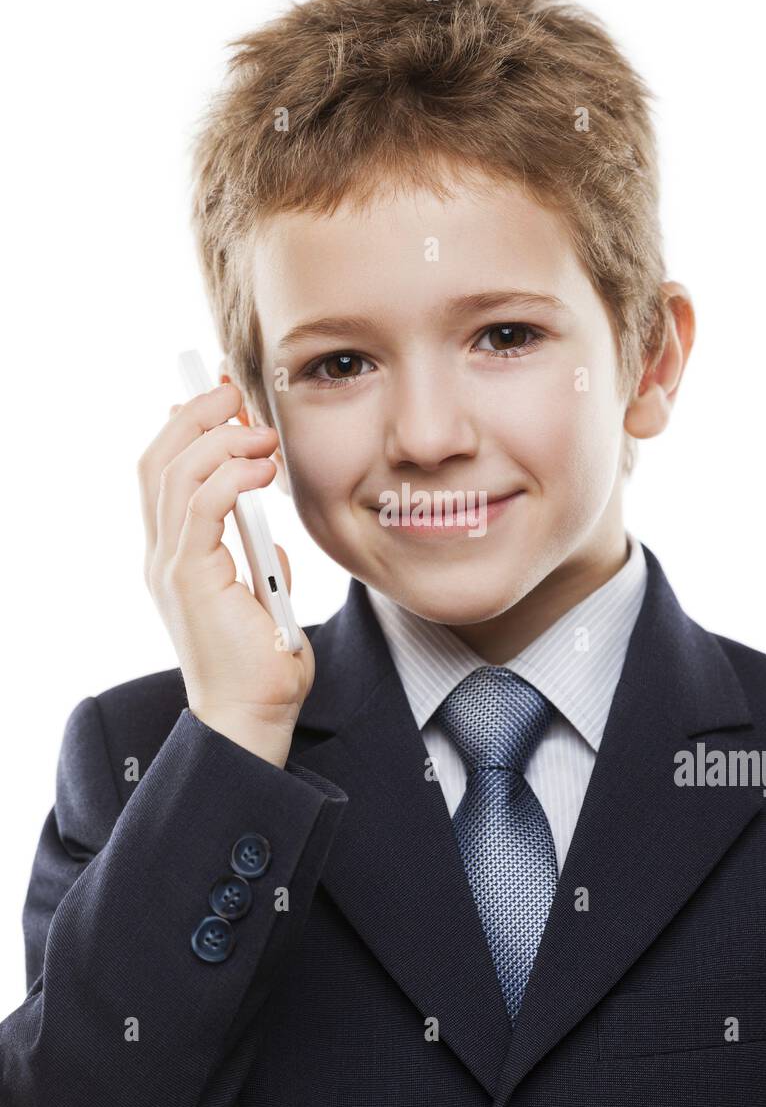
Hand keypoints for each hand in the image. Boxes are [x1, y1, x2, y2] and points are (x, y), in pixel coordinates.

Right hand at [137, 382, 313, 766]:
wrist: (255, 716)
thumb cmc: (264, 663)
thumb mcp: (267, 591)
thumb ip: (259, 553)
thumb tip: (265, 522)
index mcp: (174, 555)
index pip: (163, 471)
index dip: (185, 426)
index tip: (219, 394)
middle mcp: (161, 555)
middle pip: (158, 460)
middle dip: (196, 415)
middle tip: (233, 391)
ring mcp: (170, 565)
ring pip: (174, 473)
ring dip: (218, 438)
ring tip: (259, 429)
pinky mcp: (190, 577)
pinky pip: (201, 506)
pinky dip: (229, 474)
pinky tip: (261, 467)